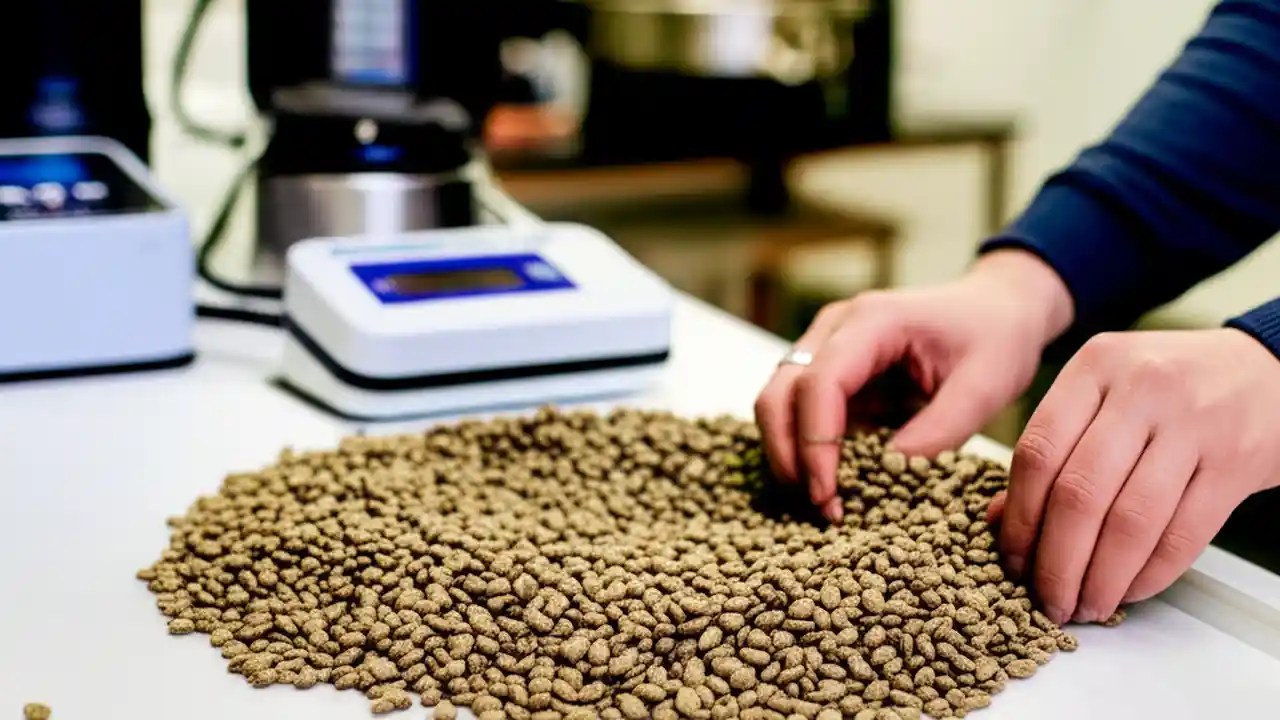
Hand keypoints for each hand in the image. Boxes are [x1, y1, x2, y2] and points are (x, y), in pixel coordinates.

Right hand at [754, 250, 1073, 521]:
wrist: (997, 306)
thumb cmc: (995, 338)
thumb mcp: (985, 386)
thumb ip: (940, 429)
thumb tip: (890, 469)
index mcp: (873, 321)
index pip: (820, 382)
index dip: (815, 442)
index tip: (828, 494)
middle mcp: (835, 328)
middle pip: (780, 392)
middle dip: (789, 454)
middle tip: (820, 506)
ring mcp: (825, 346)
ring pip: (777, 402)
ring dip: (790, 454)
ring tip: (823, 500)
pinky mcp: (829, 371)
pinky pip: (797, 411)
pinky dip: (804, 449)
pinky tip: (831, 481)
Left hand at [989, 328, 1279, 624]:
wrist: (1265, 370)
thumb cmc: (1169, 389)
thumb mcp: (1103, 394)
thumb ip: (1052, 448)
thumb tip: (997, 518)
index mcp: (1095, 367)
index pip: (1038, 451)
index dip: (1018, 518)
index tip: (1012, 560)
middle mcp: (1141, 389)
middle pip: (1079, 493)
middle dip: (1056, 561)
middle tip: (1047, 599)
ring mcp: (1192, 424)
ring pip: (1130, 521)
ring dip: (1101, 578)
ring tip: (1085, 606)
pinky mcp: (1235, 462)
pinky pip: (1182, 535)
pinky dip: (1148, 575)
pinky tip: (1128, 591)